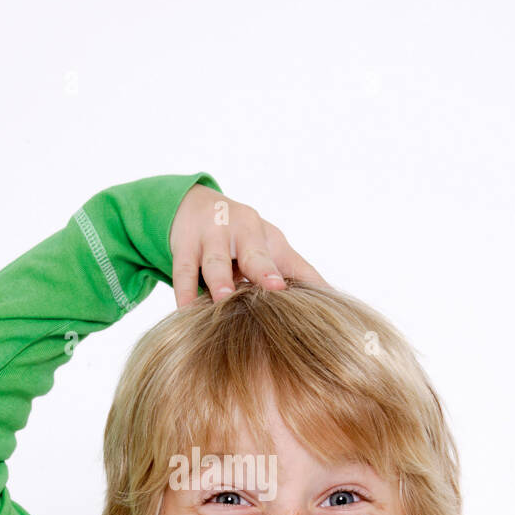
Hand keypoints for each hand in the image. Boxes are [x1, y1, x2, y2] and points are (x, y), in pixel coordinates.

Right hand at [169, 184, 332, 307]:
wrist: (191, 204)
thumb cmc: (241, 236)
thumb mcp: (270, 248)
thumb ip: (297, 273)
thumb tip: (332, 298)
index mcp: (269, 238)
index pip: (289, 262)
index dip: (304, 279)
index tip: (319, 300)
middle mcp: (243, 232)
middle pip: (254, 253)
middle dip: (263, 270)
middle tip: (274, 287)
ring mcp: (212, 237)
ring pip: (215, 261)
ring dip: (219, 279)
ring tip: (223, 299)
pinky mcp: (184, 246)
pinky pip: (183, 271)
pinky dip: (184, 292)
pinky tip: (185, 310)